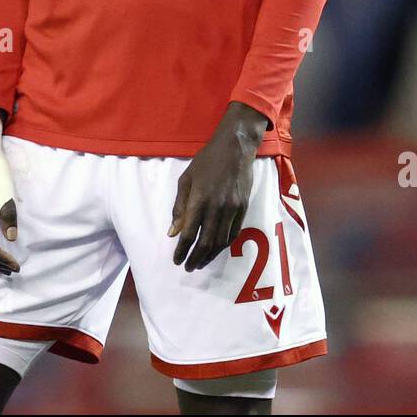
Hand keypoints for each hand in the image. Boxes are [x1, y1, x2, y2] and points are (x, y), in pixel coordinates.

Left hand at [169, 102, 268, 271]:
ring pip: (221, 241)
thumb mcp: (186, 179)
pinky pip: (234, 233)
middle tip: (188, 267)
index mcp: (199, 200)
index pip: (189, 233)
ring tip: (201, 262)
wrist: (235, 148)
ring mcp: (232, 209)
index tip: (177, 260)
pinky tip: (216, 249)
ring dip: (210, 256)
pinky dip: (224, 245)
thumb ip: (179, 207)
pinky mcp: (243, 208)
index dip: (182, 250)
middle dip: (195, 258)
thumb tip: (173, 232)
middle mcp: (216, 208)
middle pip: (205, 242)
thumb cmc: (206, 161)